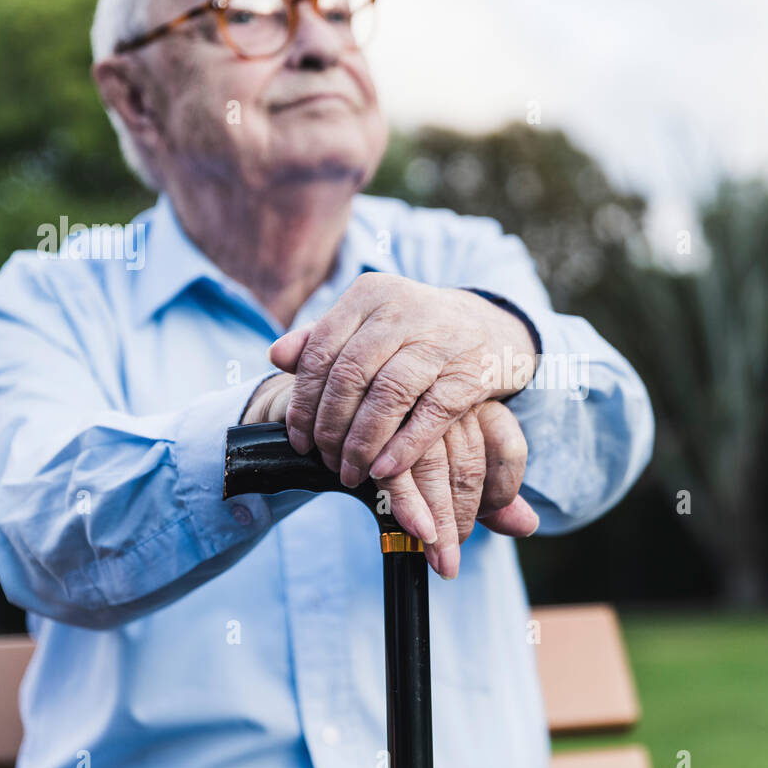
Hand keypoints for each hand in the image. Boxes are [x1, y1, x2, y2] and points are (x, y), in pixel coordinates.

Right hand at [242, 375, 538, 576]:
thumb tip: (528, 526)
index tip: (486, 521)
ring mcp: (411, 407)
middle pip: (470, 466)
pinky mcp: (373, 422)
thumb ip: (492, 495)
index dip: (502, 493)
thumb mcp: (454, 465)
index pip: (509, 447)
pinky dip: (404, 505)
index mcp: (475, 400)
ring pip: (435, 469)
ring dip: (434, 519)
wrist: (333, 400)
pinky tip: (412, 526)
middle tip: (449, 560)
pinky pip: (396, 470)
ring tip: (432, 550)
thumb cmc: (402, 440)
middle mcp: (446, 398)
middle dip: (461, 521)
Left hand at [267, 272, 536, 487]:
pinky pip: (432, 414)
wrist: (492, 328)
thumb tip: (276, 356)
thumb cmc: (417, 333)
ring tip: (350, 472)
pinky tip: (384, 470)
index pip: (321, 351)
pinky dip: (404, 446)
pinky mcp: (472, 372)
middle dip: (331, 427)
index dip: (304, 401)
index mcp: (370, 295)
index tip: (298, 440)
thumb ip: (323, 338)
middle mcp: (404, 311)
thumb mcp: (370, 324)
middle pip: (351, 375)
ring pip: (389, 395)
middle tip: (325, 461)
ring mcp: (442, 340)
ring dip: (363, 442)